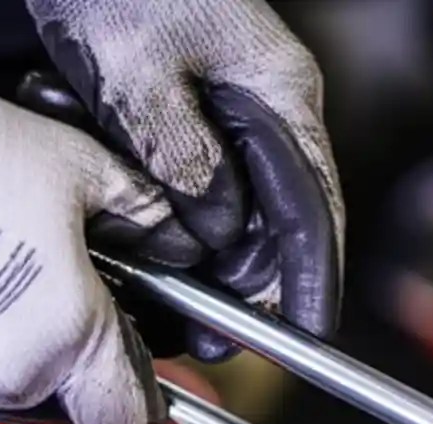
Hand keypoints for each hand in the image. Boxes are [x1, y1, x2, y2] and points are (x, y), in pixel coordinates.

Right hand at [0, 23, 197, 423]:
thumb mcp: (76, 164)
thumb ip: (141, 214)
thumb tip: (174, 238)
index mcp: (70, 335)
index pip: (128, 421)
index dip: (137, 398)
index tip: (126, 370)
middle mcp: (7, 377)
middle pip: (53, 392)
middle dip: (51, 343)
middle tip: (27, 273)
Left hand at [25, 0, 344, 359]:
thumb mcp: (143, 76)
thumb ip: (184, 158)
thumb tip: (215, 233)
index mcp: (277, 97)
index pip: (312, 211)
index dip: (309, 281)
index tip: (304, 338)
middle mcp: (264, 112)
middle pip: (271, 223)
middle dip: (240, 287)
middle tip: (201, 337)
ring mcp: (228, 117)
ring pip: (225, 213)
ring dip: (186, 252)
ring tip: (150, 290)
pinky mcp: (189, 121)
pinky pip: (187, 188)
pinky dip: (156, 214)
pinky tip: (120, 225)